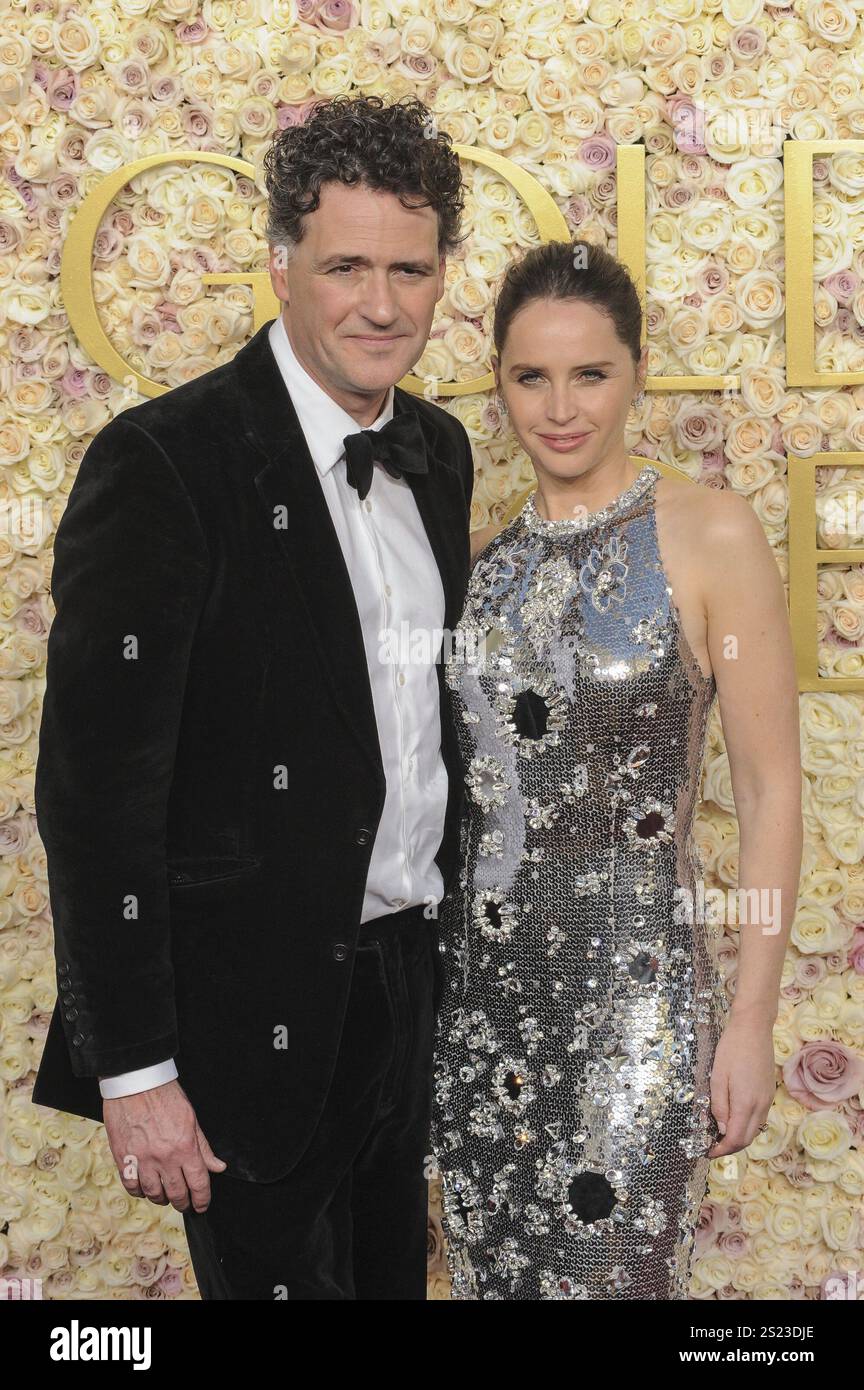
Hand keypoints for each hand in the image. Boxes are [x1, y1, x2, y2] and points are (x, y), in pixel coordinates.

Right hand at [102, 1079, 226, 1211]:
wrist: (136, 1082)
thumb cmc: (164, 1096)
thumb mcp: (191, 1119)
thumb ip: (203, 1147)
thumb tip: (217, 1167)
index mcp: (185, 1146)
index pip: (198, 1183)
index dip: (202, 1199)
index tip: (202, 1204)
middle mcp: (164, 1157)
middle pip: (177, 1194)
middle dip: (183, 1202)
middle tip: (185, 1203)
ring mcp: (142, 1159)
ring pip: (154, 1194)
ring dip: (162, 1198)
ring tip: (165, 1194)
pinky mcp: (123, 1158)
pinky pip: (132, 1186)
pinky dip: (140, 1191)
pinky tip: (145, 1187)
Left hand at [707, 1010, 775, 1158]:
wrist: (754, 1028)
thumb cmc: (732, 1049)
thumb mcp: (717, 1077)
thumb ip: (719, 1106)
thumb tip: (721, 1129)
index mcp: (746, 1103)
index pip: (736, 1138)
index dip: (722, 1150)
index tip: (708, 1152)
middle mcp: (761, 1105)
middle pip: (747, 1138)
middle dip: (730, 1147)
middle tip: (712, 1146)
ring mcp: (768, 1099)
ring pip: (755, 1129)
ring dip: (739, 1137)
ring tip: (720, 1134)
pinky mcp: (769, 1092)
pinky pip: (759, 1117)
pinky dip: (747, 1125)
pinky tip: (733, 1118)